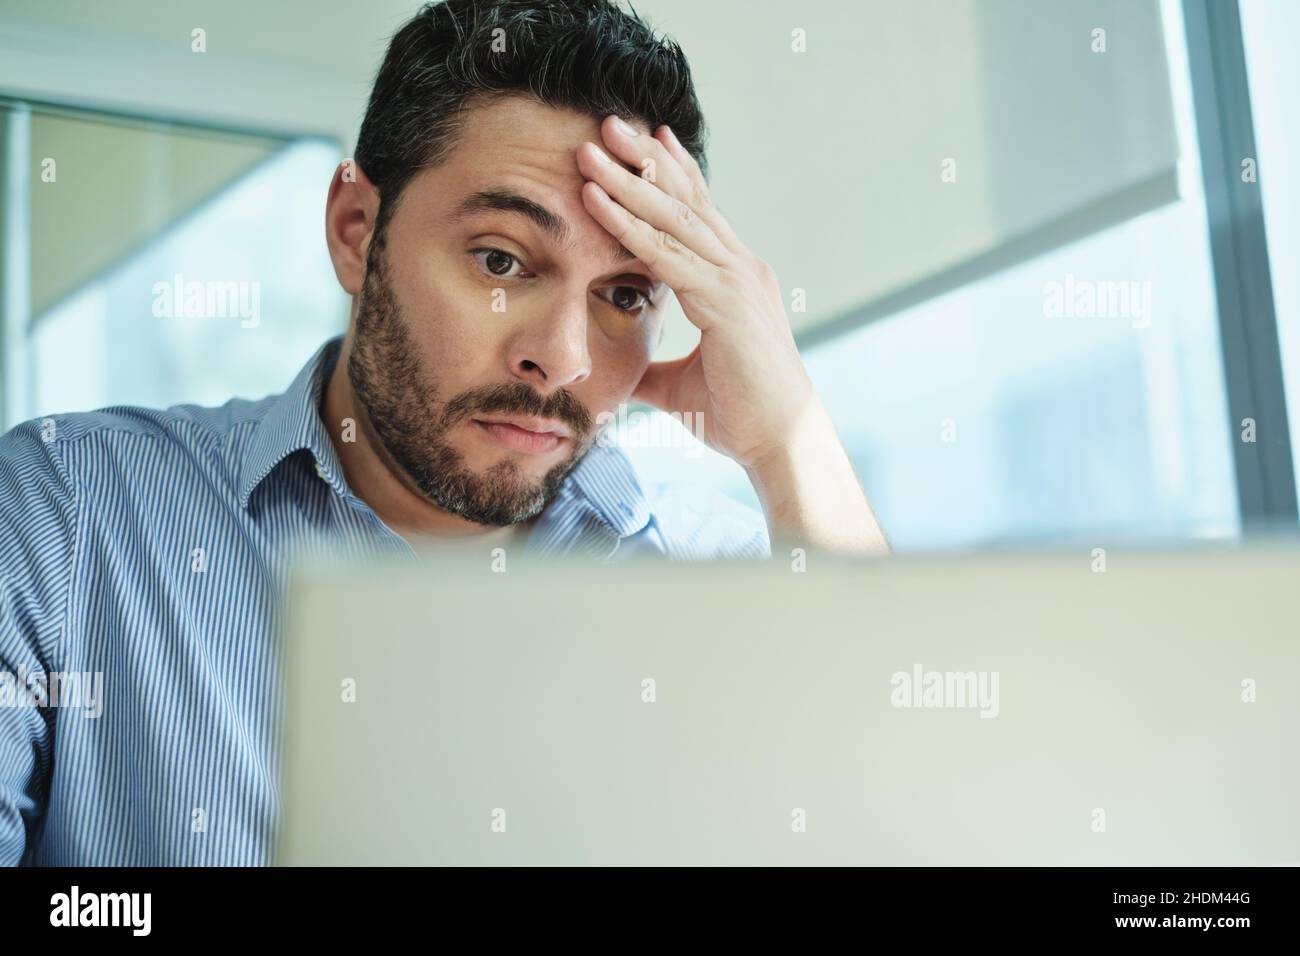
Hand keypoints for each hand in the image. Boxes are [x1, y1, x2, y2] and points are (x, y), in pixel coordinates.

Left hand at [575, 116, 814, 469]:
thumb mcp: (681, 386)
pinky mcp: (726, 301)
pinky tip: (597, 200)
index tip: (644, 141)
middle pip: (686, 199)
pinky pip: (666, 254)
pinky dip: (628, 225)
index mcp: (737, 280)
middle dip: (644, 159)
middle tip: (607, 122)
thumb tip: (623, 373)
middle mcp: (742, 268)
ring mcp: (737, 280)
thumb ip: (653, 370)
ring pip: (673, 217)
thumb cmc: (742, 415)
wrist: (781, 442)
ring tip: (590, 145)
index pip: (699, 214)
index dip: (672, 175)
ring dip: (627, 179)